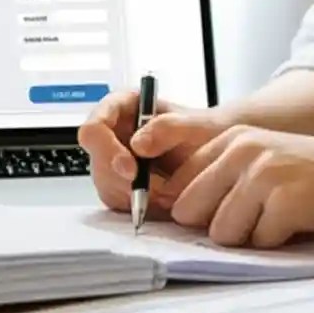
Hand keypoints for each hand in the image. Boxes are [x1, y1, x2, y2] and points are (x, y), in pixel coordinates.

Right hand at [77, 91, 228, 212]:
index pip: (94, 128)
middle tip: (158, 189)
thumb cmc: (208, 133)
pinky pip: (118, 203)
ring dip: (136, 194)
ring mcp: (114, 162)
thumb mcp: (197, 124)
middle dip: (124, 180)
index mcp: (123, 107)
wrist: (219, 156)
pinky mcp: (121, 187)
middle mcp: (113, 134)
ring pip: (106, 185)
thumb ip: (168, 127)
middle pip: (97, 162)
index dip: (105, 149)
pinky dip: (139, 205)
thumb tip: (137, 144)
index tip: (131, 168)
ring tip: (169, 190)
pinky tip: (162, 198)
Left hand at [167, 125, 313, 247]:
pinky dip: (278, 243)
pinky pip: (259, 243)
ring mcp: (262, 175)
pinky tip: (300, 223)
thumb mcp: (263, 159)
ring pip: (221, 232)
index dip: (191, 210)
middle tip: (252, 219)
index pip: (178, 184)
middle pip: (189, 211)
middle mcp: (241, 151)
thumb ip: (220, 177)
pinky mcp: (285, 202)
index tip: (209, 217)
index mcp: (230, 138)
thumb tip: (175, 214)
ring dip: (248, 237)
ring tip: (279, 218)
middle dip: (215, 226)